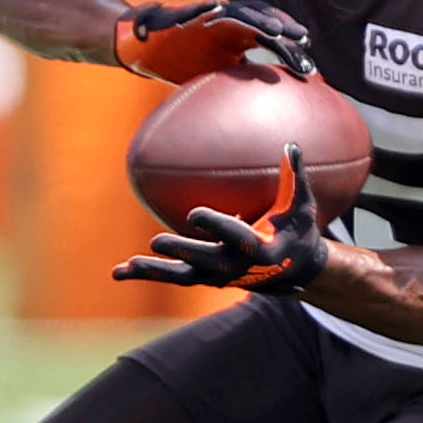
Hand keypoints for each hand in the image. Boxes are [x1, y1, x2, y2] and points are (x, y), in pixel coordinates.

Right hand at [112, 0, 313, 82]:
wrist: (144, 45)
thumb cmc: (185, 59)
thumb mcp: (221, 71)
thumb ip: (244, 76)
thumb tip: (272, 99)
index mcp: (238, 35)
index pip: (271, 36)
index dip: (290, 46)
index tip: (308, 64)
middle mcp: (227, 22)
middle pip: (261, 19)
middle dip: (282, 28)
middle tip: (303, 39)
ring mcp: (207, 17)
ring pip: (236, 12)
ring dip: (255, 19)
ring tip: (273, 30)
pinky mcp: (183, 16)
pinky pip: (195, 10)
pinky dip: (205, 8)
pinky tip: (216, 8)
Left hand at [114, 145, 330, 292]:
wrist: (297, 270)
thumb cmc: (299, 231)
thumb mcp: (302, 206)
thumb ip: (295, 177)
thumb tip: (291, 145)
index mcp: (260, 249)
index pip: (235, 238)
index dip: (214, 226)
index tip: (193, 213)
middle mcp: (236, 267)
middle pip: (204, 262)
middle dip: (181, 251)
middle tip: (156, 240)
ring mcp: (218, 276)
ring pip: (182, 276)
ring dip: (153, 272)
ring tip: (124, 268)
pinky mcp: (205, 277)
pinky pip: (174, 276)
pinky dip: (148, 274)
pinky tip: (120, 271)